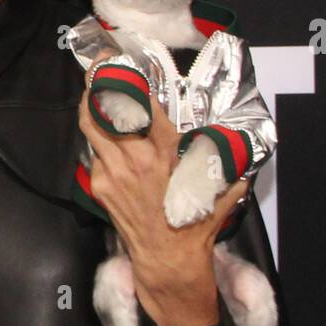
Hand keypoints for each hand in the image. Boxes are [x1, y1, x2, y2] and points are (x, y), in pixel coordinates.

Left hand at [78, 53, 249, 325]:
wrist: (166, 259)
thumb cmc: (193, 223)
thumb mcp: (217, 188)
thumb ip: (224, 165)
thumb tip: (236, 149)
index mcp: (165, 152)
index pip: (142, 106)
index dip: (127, 82)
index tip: (120, 66)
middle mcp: (135, 157)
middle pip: (105, 111)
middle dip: (97, 85)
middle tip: (96, 68)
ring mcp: (113, 171)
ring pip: (91, 128)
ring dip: (89, 107)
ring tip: (91, 91)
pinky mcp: (100, 185)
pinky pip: (94, 154)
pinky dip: (97, 140)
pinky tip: (103, 133)